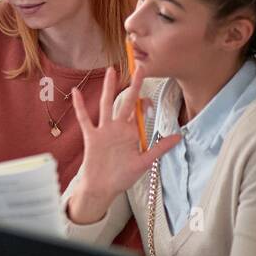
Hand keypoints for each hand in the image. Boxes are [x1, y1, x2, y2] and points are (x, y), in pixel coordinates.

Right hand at [68, 66, 180, 223]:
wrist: (102, 188)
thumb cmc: (122, 177)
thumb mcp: (145, 162)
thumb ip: (160, 148)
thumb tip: (179, 137)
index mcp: (130, 133)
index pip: (139, 111)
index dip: (145, 103)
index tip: (150, 98)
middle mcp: (118, 128)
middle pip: (126, 102)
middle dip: (133, 85)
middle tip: (140, 67)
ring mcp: (104, 131)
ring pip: (107, 104)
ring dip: (109, 88)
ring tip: (111, 71)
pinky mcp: (92, 137)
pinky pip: (85, 119)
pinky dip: (80, 106)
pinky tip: (76, 92)